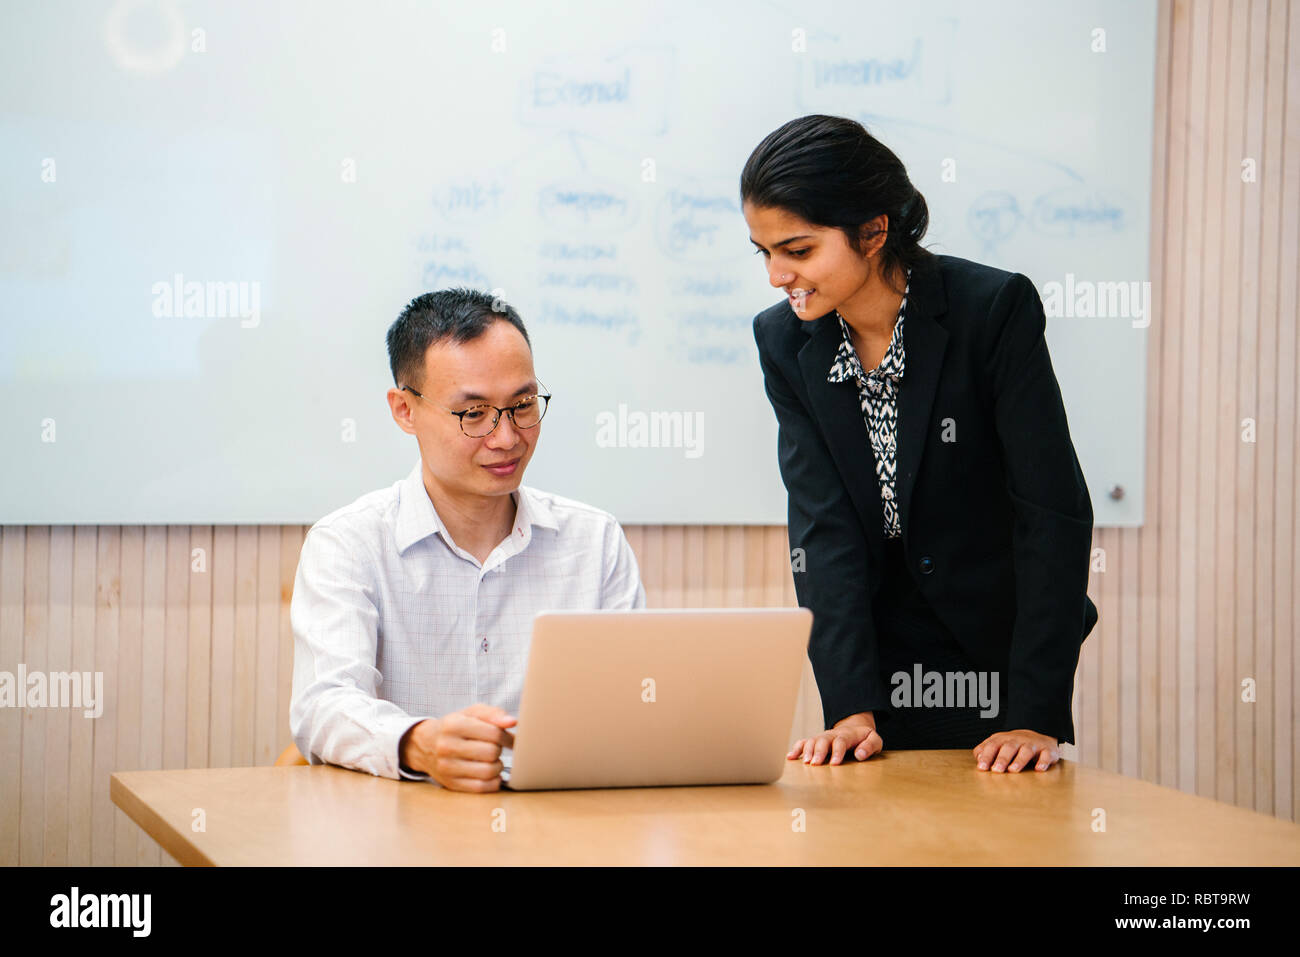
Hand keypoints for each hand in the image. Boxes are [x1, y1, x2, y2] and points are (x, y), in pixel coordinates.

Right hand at [401, 703, 516, 790]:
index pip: (493, 733)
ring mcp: (447, 767)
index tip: (510, 740)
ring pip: (488, 771)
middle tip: (495, 748)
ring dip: (497, 766)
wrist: (424, 744)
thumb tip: (512, 722)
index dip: (507, 737)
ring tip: (492, 760)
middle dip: (499, 750)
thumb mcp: (471, 713)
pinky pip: (481, 787)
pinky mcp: (450, 784)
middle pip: (492, 752)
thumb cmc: (454, 726)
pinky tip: (491, 773)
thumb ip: (493, 714)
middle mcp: (447, 746)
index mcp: (453, 725)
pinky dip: (493, 782)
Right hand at [787, 713, 882, 764]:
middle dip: (819, 751)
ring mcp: (823, 737)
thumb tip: (859, 755)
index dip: (837, 752)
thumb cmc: (864, 738)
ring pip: (812, 741)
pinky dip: (796, 749)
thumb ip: (870, 746)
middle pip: (823, 740)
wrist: (854, 728)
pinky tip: (790, 757)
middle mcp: (832, 735)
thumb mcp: (874, 740)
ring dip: (807, 751)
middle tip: (815, 764)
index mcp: (848, 734)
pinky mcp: (816, 741)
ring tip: (805, 762)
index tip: (835, 764)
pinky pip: (804, 742)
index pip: (841, 741)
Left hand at [973, 729, 1058, 771]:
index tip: (982, 767)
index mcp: (1003, 739)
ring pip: (1026, 750)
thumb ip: (986, 751)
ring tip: (1013, 770)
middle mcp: (1017, 740)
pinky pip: (1046, 755)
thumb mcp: (998, 745)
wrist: (1039, 738)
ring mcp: (1032, 744)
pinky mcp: (1047, 750)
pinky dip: (1043, 761)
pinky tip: (1039, 769)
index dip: (987, 756)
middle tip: (996, 770)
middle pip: (1008, 747)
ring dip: (1019, 760)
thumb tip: (979, 759)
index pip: (993, 746)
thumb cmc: (1014, 746)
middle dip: (1002, 758)